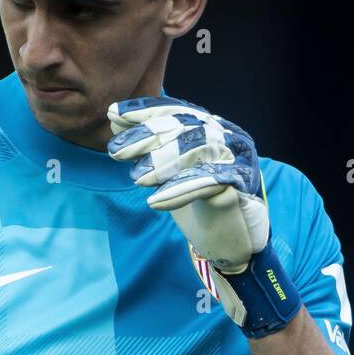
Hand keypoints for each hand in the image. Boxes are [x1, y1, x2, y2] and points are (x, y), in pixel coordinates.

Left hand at [107, 96, 299, 337]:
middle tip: (115, 149)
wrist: (228, 242)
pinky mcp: (240, 186)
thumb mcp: (170, 171)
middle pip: (185, 128)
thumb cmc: (198, 205)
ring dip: (163, 162)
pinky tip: (155, 203)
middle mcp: (228, 138)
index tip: (113, 116)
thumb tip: (115, 120)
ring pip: (198, 150)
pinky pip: (209, 183)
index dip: (145, 112)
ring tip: (136, 179)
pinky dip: (180, 191)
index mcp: (212, 128)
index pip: (177, 112)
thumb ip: (151, 146)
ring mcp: (237, 160)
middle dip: (147, 136)